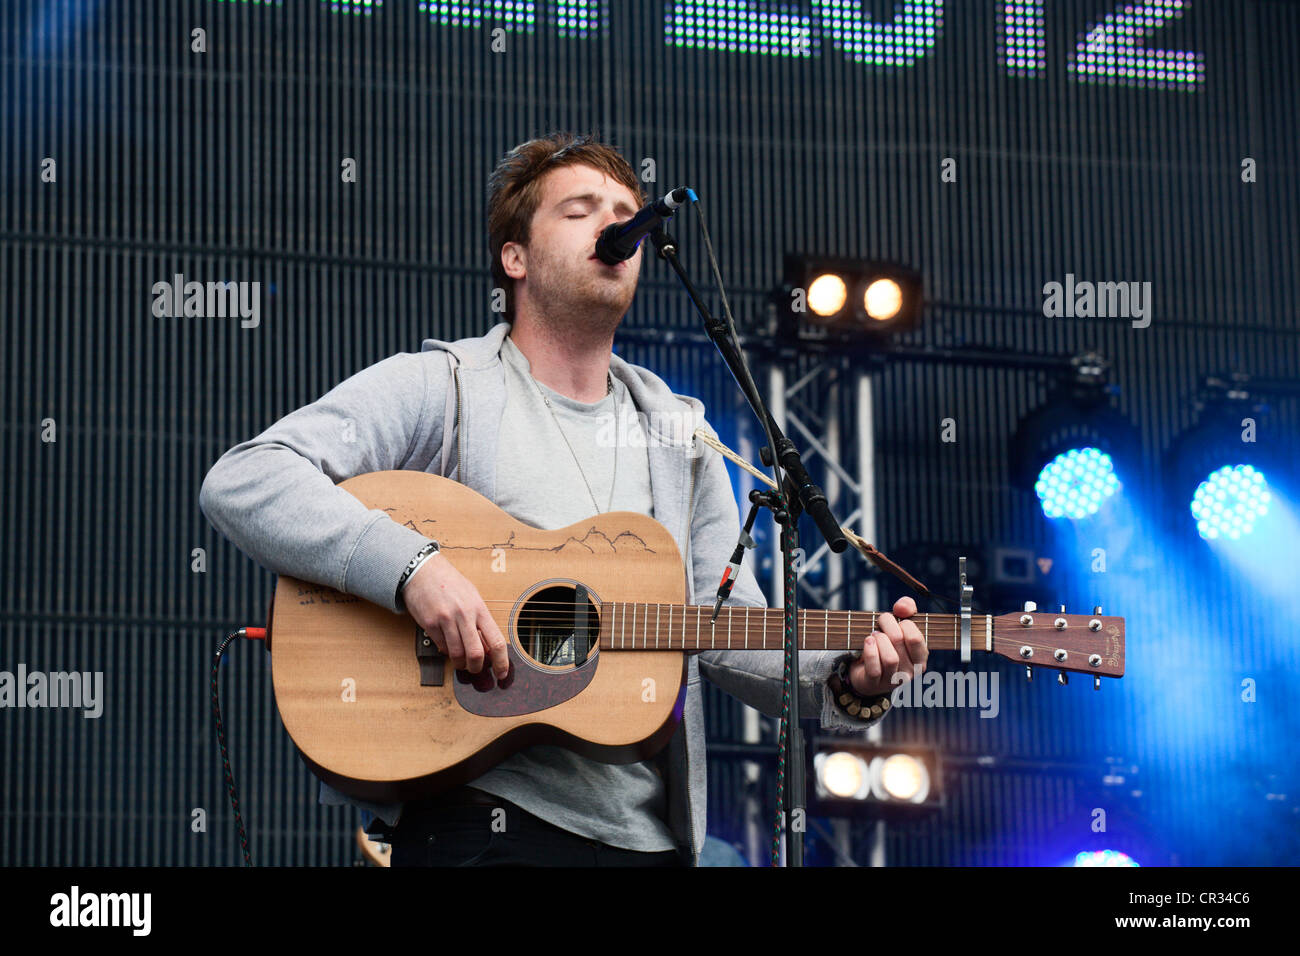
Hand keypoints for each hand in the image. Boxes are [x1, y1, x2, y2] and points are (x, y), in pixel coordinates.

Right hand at [402, 554, 510, 680]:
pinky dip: (446, 652)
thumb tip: (488, 646)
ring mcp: (446, 620)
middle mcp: (464, 614)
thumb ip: (480, 620)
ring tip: (460, 662)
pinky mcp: (430, 624)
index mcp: (479, 608)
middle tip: (476, 669)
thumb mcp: (472, 597)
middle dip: (477, 668)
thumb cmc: (450, 583)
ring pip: (457, 654)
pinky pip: (441, 647)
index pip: (496, 641)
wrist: (423, 571)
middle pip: (476, 653)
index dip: (501, 662)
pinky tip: (447, 646)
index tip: (501, 673)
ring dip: (460, 664)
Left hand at [847, 596, 927, 697]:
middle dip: (887, 626)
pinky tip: (868, 642)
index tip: (896, 620)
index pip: (915, 637)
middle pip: (899, 641)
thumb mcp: (900, 625)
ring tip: (875, 635)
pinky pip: (874, 668)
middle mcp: (911, 671)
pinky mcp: (876, 683)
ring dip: (879, 640)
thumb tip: (902, 606)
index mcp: (921, 657)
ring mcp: (894, 680)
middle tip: (881, 623)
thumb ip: (906, 608)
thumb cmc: (887, 644)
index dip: (903, 622)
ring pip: (890, 658)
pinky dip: (869, 651)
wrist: (866, 670)